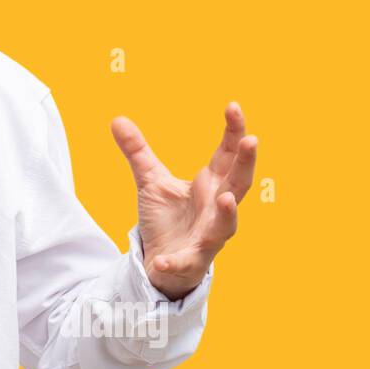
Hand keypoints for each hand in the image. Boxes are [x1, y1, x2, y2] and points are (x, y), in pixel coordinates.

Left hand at [110, 101, 256, 300]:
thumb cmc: (167, 219)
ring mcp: (208, 237)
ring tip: (225, 198)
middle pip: (238, 184)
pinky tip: (162, 261)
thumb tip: (117, 119)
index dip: (234, 132)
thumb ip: (138, 151)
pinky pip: (185, 262)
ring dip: (227, 213)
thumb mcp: (150, 181)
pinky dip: (175, 262)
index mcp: (210, 184)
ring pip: (225, 226)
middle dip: (246, 163)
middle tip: (252, 140)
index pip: (228, 154)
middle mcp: (216, 209)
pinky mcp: (190, 262)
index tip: (233, 106)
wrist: (161, 262)